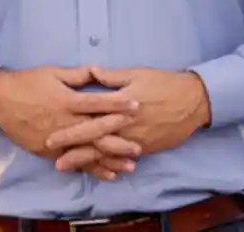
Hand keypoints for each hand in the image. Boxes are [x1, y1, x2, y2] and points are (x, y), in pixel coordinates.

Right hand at [0, 66, 138, 158]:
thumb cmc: (28, 83)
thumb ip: (77, 75)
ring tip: (131, 165)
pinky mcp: (50, 152)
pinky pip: (74, 162)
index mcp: (67, 101)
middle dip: (120, 139)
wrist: (0, 100)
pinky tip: (108, 174)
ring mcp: (57, 140)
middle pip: (96, 132)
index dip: (118, 104)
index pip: (98, 103)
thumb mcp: (53, 73)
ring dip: (110, 159)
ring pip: (88, 152)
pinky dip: (92, 169)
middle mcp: (64, 122)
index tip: (137, 105)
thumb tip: (98, 72)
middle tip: (140, 145)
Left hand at [47, 67, 210, 173]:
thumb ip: (112, 76)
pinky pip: (123, 159)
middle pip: (94, 141)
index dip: (69, 129)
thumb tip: (91, 72)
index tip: (51, 136)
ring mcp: (135, 139)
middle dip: (73, 151)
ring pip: (106, 153)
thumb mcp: (137, 74)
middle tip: (53, 161)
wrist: (193, 101)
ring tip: (67, 167)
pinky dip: (109, 166)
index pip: (89, 119)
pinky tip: (97, 172)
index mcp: (119, 105)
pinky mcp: (146, 147)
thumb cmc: (164, 83)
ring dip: (86, 161)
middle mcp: (125, 125)